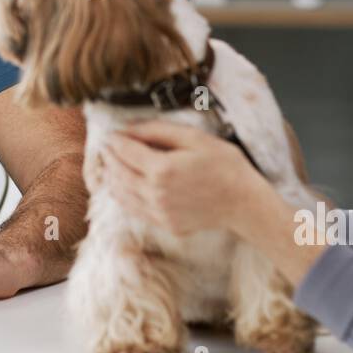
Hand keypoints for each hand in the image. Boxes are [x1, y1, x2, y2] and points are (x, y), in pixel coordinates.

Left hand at [101, 120, 263, 235]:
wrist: (244, 202)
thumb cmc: (224, 164)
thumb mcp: (193, 137)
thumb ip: (157, 131)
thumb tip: (128, 128)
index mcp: (161, 169)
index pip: (124, 152)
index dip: (114, 141)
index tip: (110, 135)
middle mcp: (155, 194)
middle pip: (118, 174)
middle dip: (109, 158)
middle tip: (108, 148)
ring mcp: (159, 213)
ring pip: (121, 194)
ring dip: (112, 178)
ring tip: (112, 165)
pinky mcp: (165, 224)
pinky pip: (134, 210)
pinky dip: (124, 196)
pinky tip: (126, 185)